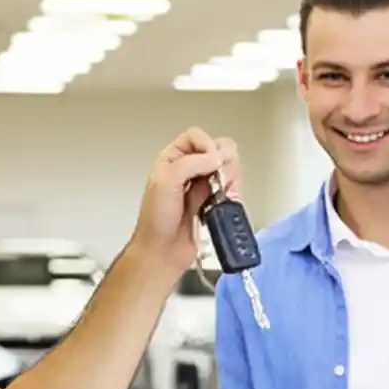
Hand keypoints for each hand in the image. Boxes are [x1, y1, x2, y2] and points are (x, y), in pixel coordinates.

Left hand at [129, 127, 241, 274]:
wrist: (163, 252)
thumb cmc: (155, 221)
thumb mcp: (165, 183)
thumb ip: (191, 163)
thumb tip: (216, 157)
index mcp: (172, 159)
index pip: (196, 137)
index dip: (207, 145)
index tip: (210, 161)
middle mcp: (188, 170)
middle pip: (218, 149)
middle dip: (223, 161)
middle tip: (218, 178)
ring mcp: (202, 186)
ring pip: (228, 168)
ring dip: (230, 178)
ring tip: (222, 192)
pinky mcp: (213, 201)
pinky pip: (231, 188)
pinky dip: (233, 192)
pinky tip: (225, 201)